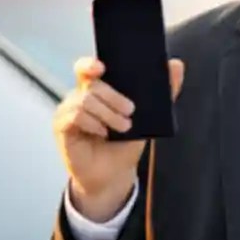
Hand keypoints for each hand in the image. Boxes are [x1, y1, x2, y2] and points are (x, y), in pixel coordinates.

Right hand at [53, 56, 185, 221]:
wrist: (114, 175)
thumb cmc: (125, 144)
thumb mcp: (149, 117)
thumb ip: (163, 92)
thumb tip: (177, 64)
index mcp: (98, 90)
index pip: (87, 68)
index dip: (91, 65)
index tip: (101, 68)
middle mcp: (80, 97)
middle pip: (92, 84)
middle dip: (114, 97)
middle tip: (131, 113)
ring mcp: (68, 111)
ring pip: (85, 100)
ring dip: (107, 114)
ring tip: (122, 128)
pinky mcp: (62, 127)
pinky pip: (74, 116)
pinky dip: (93, 123)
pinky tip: (103, 133)